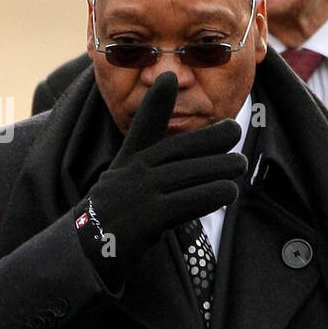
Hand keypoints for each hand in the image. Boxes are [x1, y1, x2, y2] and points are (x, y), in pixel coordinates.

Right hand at [75, 72, 245, 288]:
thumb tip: (166, 140)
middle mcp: (133, 173)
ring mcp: (140, 195)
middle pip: (178, 150)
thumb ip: (145, 157)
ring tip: (239, 165)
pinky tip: (228, 191)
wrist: (88, 251)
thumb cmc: (115, 214)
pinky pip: (187, 202)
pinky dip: (211, 194)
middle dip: (208, 138)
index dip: (155, 103)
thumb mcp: (125, 178)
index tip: (167, 76)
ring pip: (188, 174)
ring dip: (219, 169)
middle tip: (235, 130)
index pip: (144, 128)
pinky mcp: (148, 219)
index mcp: (128, 161)